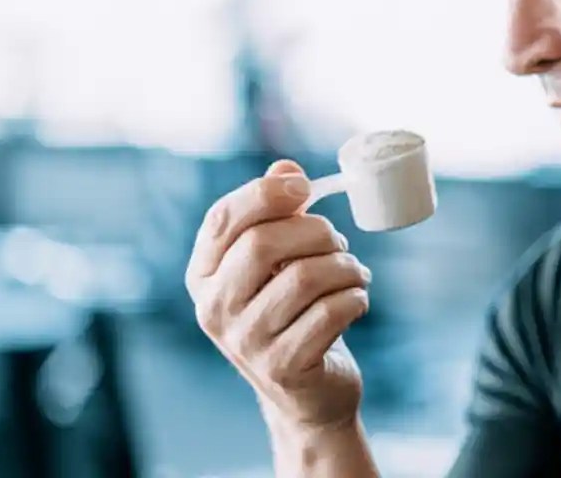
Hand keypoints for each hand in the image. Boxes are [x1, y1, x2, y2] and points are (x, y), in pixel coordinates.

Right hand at [186, 160, 371, 430]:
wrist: (309, 392)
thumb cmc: (293, 313)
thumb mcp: (278, 264)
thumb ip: (278, 214)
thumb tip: (286, 168)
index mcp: (203, 275)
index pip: (223, 218)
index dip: (265, 192)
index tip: (304, 185)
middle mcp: (213, 309)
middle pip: (264, 244)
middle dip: (316, 232)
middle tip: (338, 243)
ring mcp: (245, 342)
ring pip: (305, 277)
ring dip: (345, 267)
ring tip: (354, 274)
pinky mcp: (284, 367)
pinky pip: (331, 312)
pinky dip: (356, 298)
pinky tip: (357, 300)